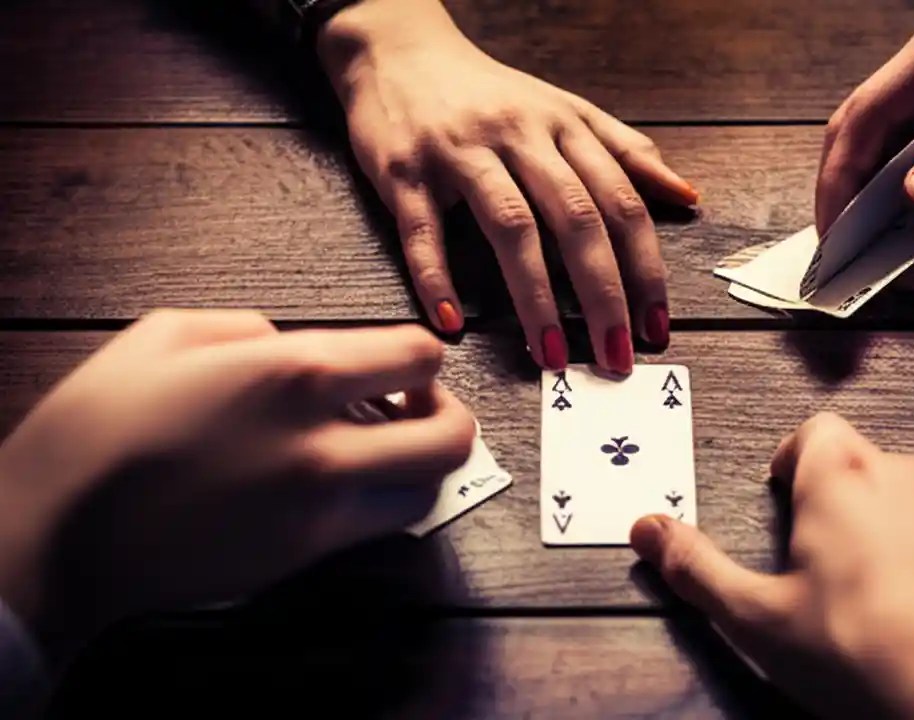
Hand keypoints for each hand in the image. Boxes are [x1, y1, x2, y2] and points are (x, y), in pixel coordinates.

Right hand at [0, 310, 473, 661]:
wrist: (55, 535)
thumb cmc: (97, 429)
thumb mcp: (167, 333)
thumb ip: (252, 328)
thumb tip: (292, 340)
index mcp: (295, 373)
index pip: (420, 356)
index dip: (419, 356)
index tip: (400, 364)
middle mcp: (325, 444)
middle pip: (454, 437)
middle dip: (448, 414)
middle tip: (414, 407)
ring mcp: (320, 511)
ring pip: (428, 493)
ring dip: (421, 466)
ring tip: (381, 448)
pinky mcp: (303, 558)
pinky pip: (377, 528)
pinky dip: (380, 502)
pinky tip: (339, 482)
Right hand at [318, 0, 698, 373]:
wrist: (397, 50)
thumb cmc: (488, 94)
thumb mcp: (564, 110)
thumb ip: (626, 152)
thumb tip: (687, 195)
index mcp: (564, 127)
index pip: (621, 202)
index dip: (645, 268)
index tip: (656, 326)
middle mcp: (519, 135)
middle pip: (576, 218)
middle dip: (602, 294)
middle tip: (614, 357)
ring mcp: (460, 151)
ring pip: (511, 226)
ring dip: (534, 298)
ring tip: (550, 354)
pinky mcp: (404, 168)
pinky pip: (423, 230)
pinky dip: (437, 278)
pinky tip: (453, 322)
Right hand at [631, 413, 913, 718]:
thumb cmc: (861, 657)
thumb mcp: (755, 619)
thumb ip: (695, 567)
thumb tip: (645, 526)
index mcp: (847, 477)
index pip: (816, 433)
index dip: (799, 460)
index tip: (790, 493)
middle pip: (883, 464)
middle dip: (863, 502)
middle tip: (843, 564)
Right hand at [816, 0, 913, 232]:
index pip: (867, 113)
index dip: (842, 173)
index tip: (835, 227)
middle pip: (861, 122)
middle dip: (842, 183)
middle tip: (837, 243)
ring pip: (880, 132)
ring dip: (864, 184)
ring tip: (857, 236)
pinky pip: (910, 138)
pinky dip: (896, 177)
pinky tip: (896, 212)